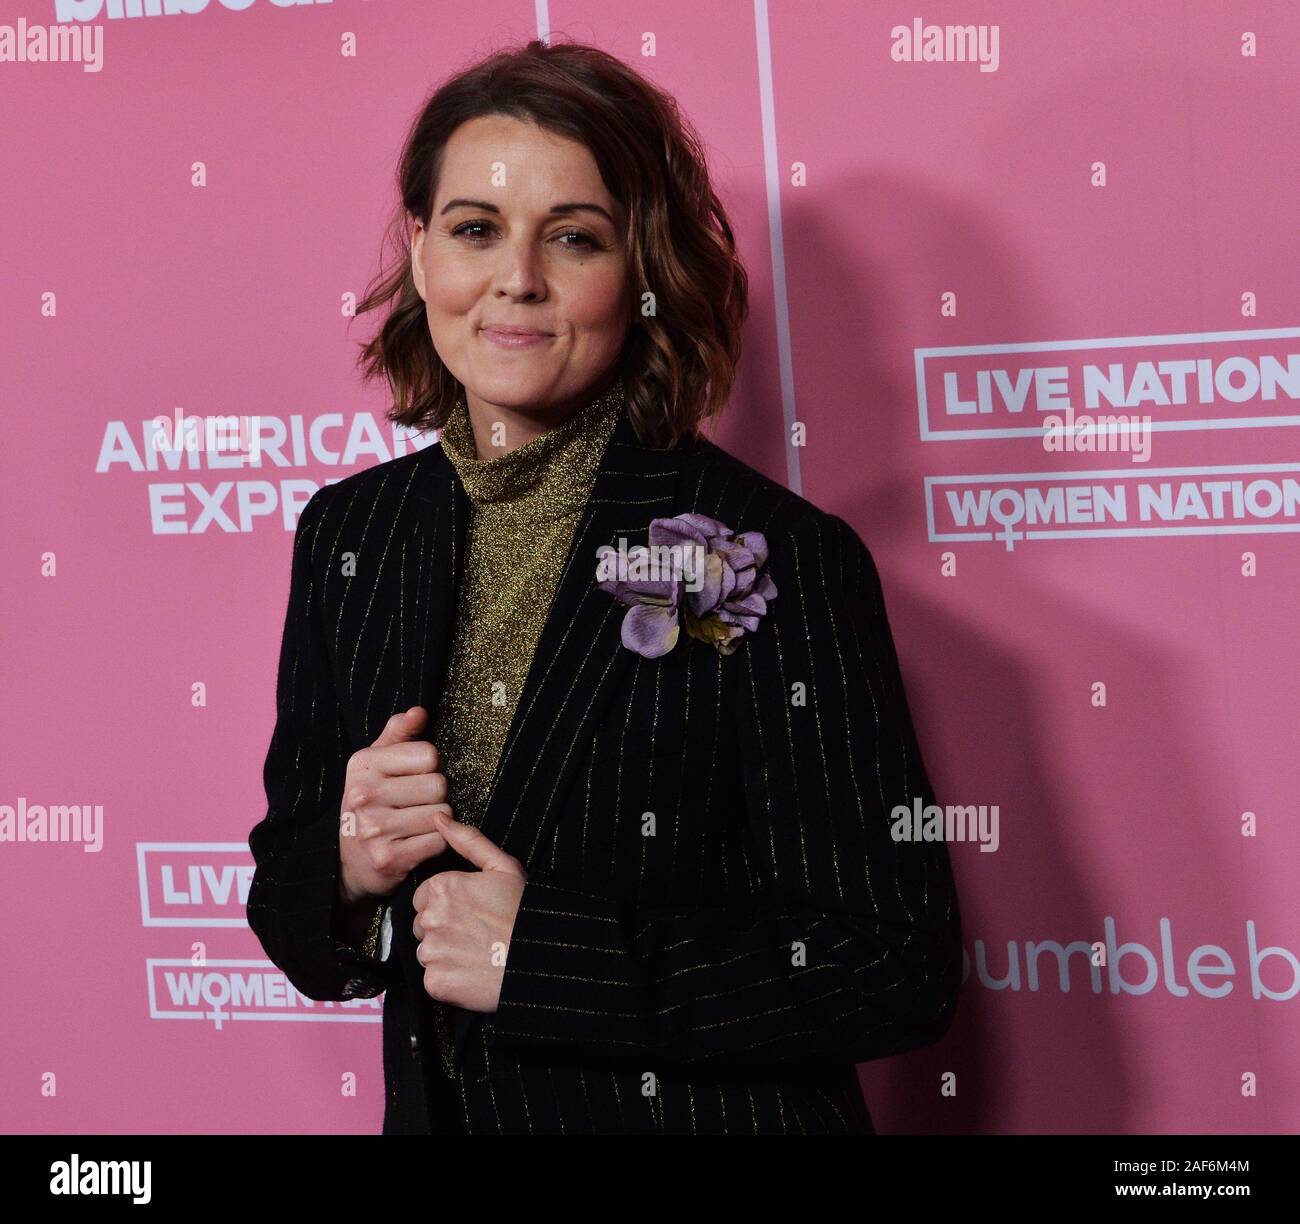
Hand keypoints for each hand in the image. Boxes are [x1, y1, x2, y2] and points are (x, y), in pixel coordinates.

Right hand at [336, 706, 451, 905]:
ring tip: (414, 823)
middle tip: (415, 804)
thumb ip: (399, 733)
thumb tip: (419, 712)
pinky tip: (416, 842)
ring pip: (441, 814)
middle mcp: (363, 795)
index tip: (412, 778)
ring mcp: (374, 829)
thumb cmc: (371, 802)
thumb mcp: (377, 762)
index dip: (429, 767)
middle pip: (438, 785)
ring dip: (436, 820)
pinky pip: (438, 841)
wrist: (350, 860)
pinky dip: (435, 843)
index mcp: (363, 764)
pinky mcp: (389, 858)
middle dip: (435, 795)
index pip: (429, 755)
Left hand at [412, 811, 527, 1013]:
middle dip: (444, 929)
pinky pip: (433, 980)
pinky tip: (473, 971)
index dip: (449, 904)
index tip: (472, 912)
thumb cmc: (524, 912)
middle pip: (423, 924)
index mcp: (442, 887)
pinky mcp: (435, 983)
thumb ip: (467, 840)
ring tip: (477, 952)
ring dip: (446, 955)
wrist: (541, 961)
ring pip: (427, 952)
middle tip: (477, 933)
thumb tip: (439, 818)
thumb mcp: (502, 867)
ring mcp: (432, 952)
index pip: (425, 897)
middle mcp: (431, 918)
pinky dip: (449, 980)